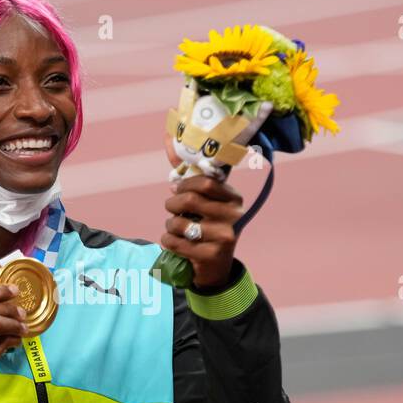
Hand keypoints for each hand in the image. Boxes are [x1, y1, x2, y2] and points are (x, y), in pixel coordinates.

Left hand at [160, 135, 241, 289]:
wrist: (216, 267)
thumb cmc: (206, 226)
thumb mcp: (203, 200)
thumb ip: (187, 171)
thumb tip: (168, 135)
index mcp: (234, 198)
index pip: (206, 182)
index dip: (184, 183)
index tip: (175, 188)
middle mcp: (234, 216)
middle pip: (191, 200)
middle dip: (173, 203)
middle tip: (171, 208)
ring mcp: (225, 237)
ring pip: (180, 223)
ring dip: (169, 225)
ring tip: (175, 228)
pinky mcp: (212, 256)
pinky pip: (175, 242)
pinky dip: (167, 241)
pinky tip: (174, 242)